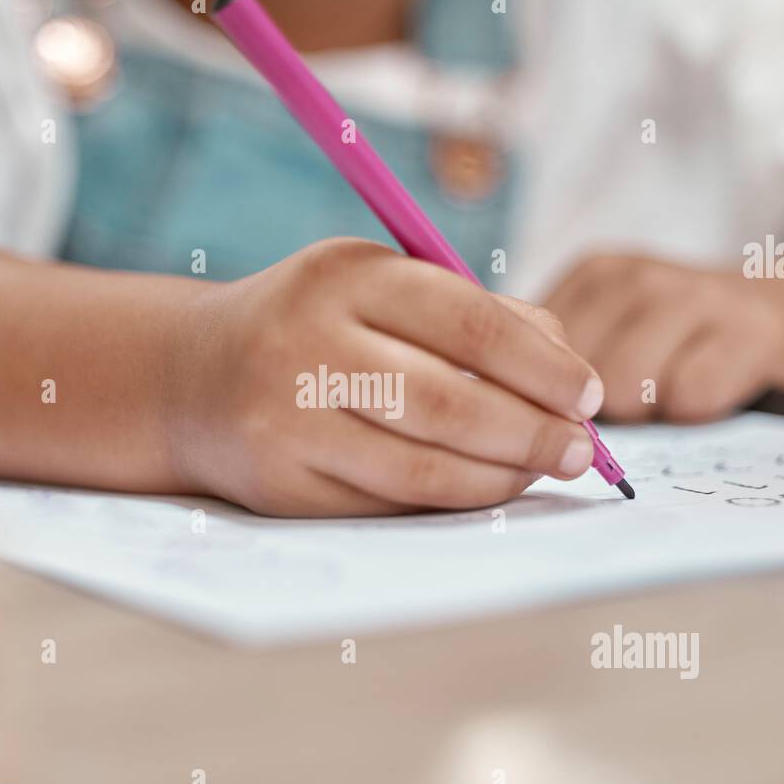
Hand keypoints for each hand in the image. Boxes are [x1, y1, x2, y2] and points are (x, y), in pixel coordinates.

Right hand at [175, 238, 603, 516]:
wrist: (193, 375)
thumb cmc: (315, 324)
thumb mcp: (378, 285)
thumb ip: (473, 313)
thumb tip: (568, 369)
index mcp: (345, 278)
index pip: (468, 323)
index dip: (543, 365)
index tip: (590, 394)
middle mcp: (308, 345)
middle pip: (449, 403)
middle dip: (532, 432)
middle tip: (577, 449)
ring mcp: (288, 420)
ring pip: (421, 468)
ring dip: (498, 477)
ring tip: (538, 470)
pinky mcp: (281, 485)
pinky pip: (387, 505)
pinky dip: (449, 502)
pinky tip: (481, 488)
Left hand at [543, 254, 783, 422]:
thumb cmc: (679, 337)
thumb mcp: (611, 327)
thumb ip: (555, 357)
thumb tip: (518, 411)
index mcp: (593, 275)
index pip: (532, 355)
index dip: (550, 395)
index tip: (583, 398)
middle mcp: (637, 275)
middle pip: (574, 381)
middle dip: (599, 408)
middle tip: (640, 394)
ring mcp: (695, 295)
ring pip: (625, 390)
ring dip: (647, 411)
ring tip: (672, 387)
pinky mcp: (750, 328)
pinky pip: (689, 397)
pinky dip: (696, 410)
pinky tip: (710, 385)